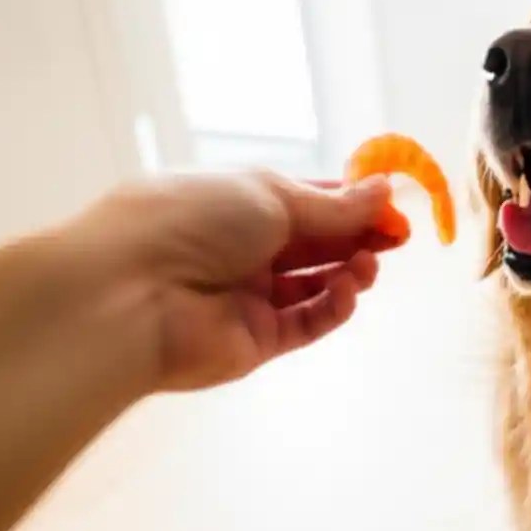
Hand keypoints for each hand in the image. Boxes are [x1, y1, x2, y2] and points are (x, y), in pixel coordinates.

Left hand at [78, 171, 399, 391]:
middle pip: (316, 243)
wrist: (131, 293)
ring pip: (316, 284)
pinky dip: (334, 306)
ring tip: (370, 263)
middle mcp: (243, 248)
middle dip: (359, 236)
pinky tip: (349, 289)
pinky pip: (307, 322)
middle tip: (399, 236)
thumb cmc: (192, 221)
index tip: (392, 204)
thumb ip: (334, 205)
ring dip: (350, 270)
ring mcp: (250, 296)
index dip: (350, 203)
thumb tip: (383, 189)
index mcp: (238, 202)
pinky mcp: (257, 340)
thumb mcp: (270, 195)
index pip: (305, 200)